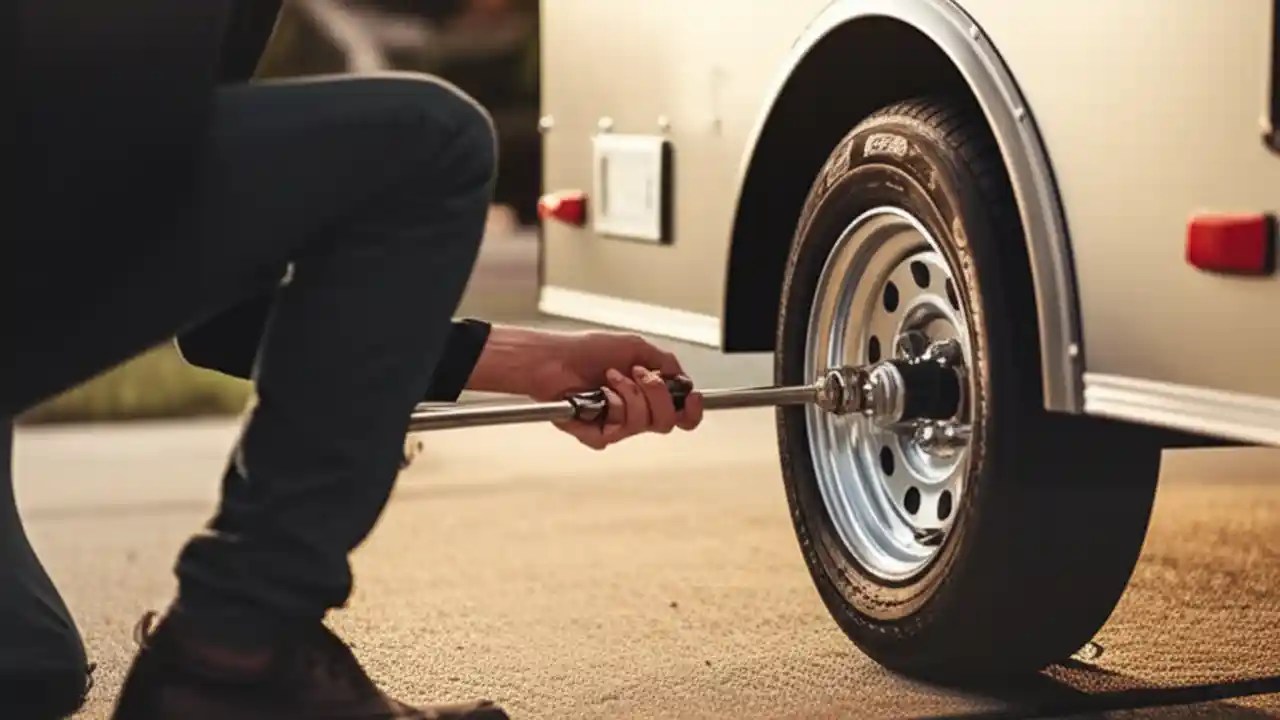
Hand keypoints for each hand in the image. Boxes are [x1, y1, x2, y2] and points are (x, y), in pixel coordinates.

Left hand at [466, 327, 704, 448]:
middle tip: (638, 374)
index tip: (692, 398)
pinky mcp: (595, 434)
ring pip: (642, 425)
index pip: (680, 413)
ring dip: (628, 395)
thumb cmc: (584, 349)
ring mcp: (615, 424)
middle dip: (656, 394)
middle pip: (667, 422)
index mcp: (647, 393)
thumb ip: (664, 361)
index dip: (692, 410)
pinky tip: (597, 395)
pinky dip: (609, 408)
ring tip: (609, 378)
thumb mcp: (633, 346)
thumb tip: (684, 377)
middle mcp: (635, 411)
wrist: (553, 358)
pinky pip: (614, 433)